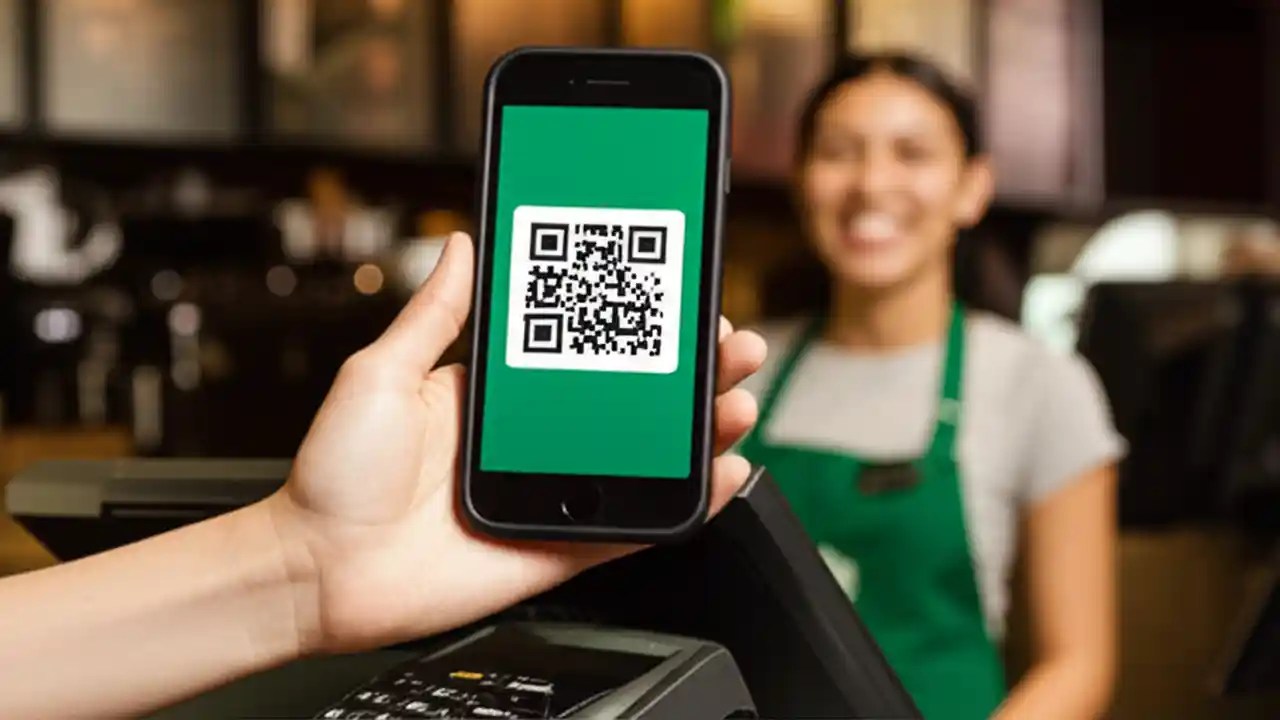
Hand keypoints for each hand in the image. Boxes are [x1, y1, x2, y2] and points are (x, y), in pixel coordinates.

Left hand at [263, 232, 766, 654]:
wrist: (317, 571)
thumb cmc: (335, 474)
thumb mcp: (381, 373)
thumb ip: (434, 315)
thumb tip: (462, 243)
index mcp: (498, 394)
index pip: (587, 349)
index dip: (638, 326)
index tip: (677, 296)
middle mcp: (534, 440)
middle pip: (636, 402)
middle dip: (692, 371)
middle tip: (732, 344)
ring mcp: (552, 494)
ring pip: (649, 460)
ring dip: (703, 430)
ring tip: (737, 401)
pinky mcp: (559, 548)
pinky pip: (635, 527)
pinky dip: (684, 506)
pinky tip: (723, 476)